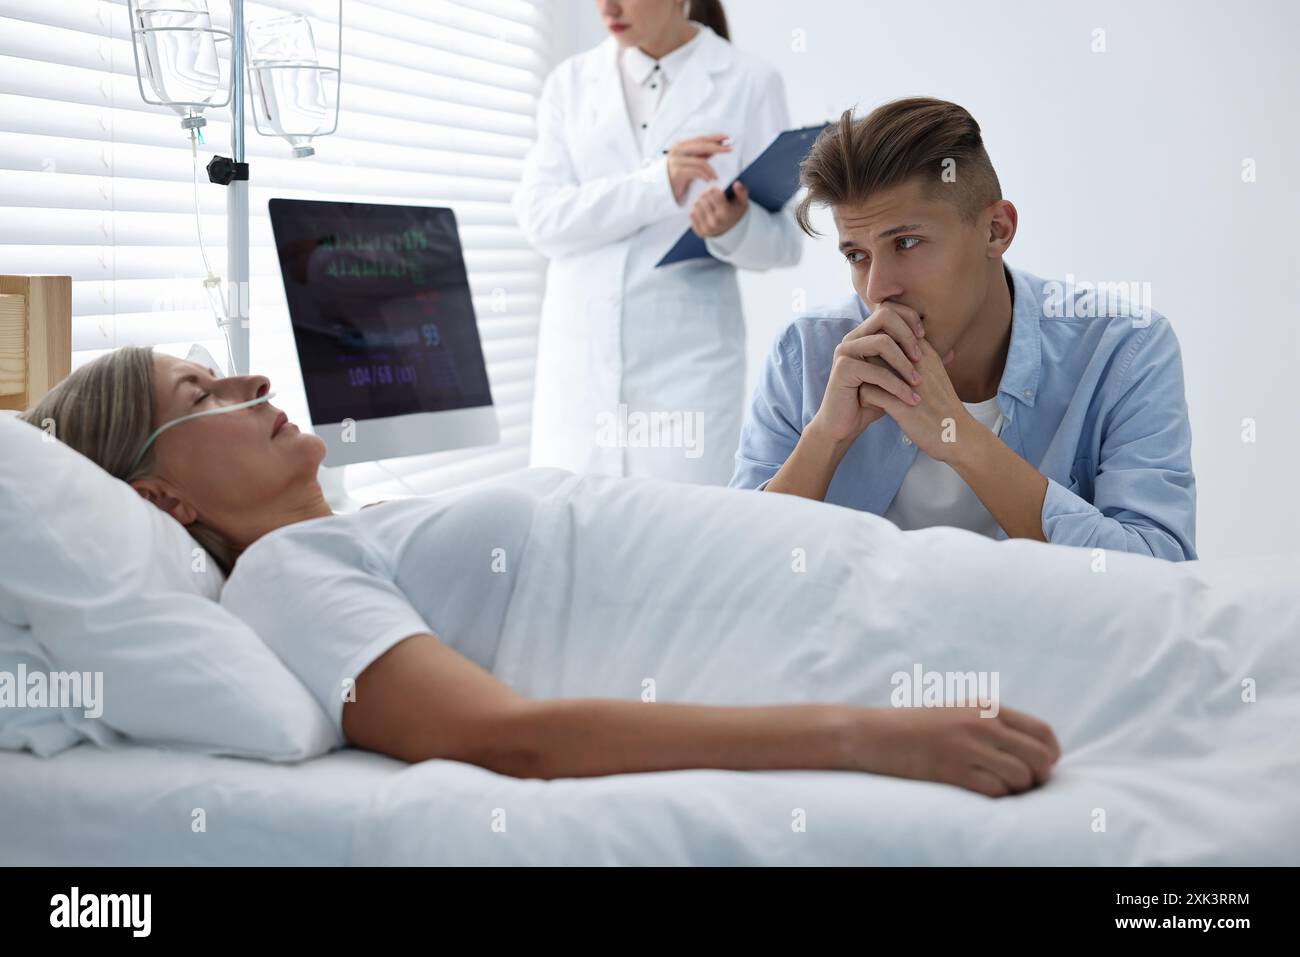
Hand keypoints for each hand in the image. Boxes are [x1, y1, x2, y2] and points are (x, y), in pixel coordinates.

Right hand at [666, 133, 730, 204]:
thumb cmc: (678, 176)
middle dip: (718, 147)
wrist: (663, 191)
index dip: (715, 137)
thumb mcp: (690, 162)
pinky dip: (705, 175)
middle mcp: (677, 150)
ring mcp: (676, 161)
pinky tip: (708, 180)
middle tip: (730, 149)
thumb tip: (716, 147)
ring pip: (700, 161)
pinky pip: (696, 172)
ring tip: (715, 177)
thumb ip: (701, 155)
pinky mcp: (677, 172)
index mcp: (680, 145)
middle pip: (702, 146)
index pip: (700, 138)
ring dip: (711, 169)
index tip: (727, 137)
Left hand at [689, 180, 748, 237]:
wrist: (731, 229)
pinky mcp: (701, 232)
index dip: (714, 188)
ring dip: (700, 201)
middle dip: (706, 194)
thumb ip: (741, 191)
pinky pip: (691, 215)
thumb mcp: (742, 201)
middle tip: (709, 194)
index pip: (714, 194)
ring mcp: (707, 228)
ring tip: (706, 202)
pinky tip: (702, 209)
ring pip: (696, 205)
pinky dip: (695, 210)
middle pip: (703, 198)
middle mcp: (716, 222)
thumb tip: (736, 184)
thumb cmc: (735, 211)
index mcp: (726, 213)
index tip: (715, 189)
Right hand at [806, 301, 950, 447]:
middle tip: (922, 358)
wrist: (846, 425)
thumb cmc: (873, 401)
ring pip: (882, 342)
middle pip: (885, 315)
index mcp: (865, 334)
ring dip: (905, 363)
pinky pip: (875, 371)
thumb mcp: (900, 379)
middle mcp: (853, 337)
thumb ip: (919, 363)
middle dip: (908, 335)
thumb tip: (951, 352)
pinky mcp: (842, 369)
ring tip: (919, 382)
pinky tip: (911, 399)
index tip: (925, 338)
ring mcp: (845, 351)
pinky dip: (897, 386)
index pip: (889, 308)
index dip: (910, 318)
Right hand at [853, 705, 1060, 796]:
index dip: (1050, 755)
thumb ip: (993, 722)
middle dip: (1039, 777)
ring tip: (997, 786)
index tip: (1042, 767)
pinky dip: (995, 796)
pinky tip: (980, 789)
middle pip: (1040, 758)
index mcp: (987, 707)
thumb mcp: (959, 710)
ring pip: (1021, 778)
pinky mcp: (954, 771)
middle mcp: (983, 725)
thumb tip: (1032, 749)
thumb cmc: (918, 725)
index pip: (1042, 732)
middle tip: (1025, 784)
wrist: (876, 734)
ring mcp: (968, 748)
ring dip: (1015, 789)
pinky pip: (995, 791)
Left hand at [857, 335, 971, 463]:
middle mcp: (917, 364)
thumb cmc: (943, 406)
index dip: (878, 344)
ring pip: (869, 367)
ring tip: (863, 387)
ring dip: (863, 377)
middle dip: (866, 358)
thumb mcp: (935, 375)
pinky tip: (867, 404)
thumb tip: (898, 350)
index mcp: (926, 354)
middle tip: (861, 372)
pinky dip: (864, 397)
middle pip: (877, 346)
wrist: (958, 435)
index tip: (872, 359)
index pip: (893, 332)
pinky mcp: (901, 405)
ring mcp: (909, 383)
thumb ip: (919, 360)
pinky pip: (868, 393)